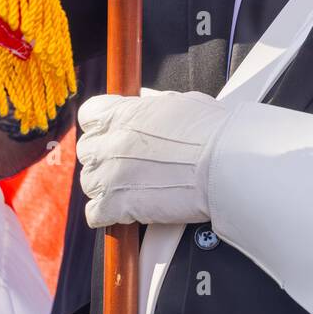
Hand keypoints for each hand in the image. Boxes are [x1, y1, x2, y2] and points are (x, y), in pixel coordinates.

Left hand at [76, 89, 233, 227]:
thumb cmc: (212, 131)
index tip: (110, 133)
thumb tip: (146, 98)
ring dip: (105, 186)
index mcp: (125, 113)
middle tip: (124, 164)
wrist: (225, 164)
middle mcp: (112, 142)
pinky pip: (94, 213)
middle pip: (87, 150)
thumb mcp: (181, 103)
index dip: (100, 125)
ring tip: (129, 188)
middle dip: (103, 157)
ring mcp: (111, 174)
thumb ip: (155, 102)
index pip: (90, 114)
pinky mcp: (117, 205)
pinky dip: (106, 215)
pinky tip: (124, 211)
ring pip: (89, 182)